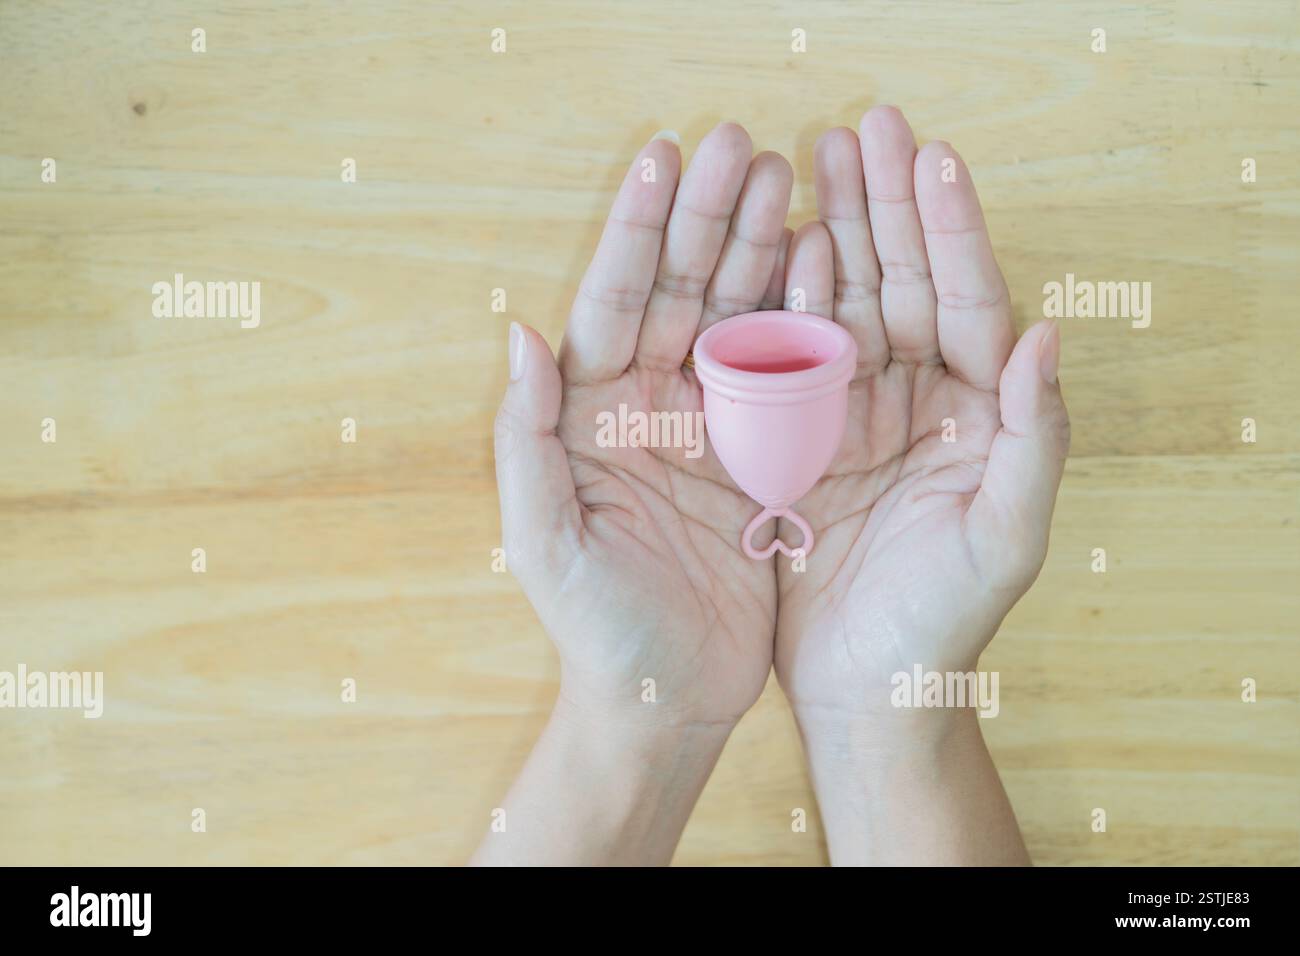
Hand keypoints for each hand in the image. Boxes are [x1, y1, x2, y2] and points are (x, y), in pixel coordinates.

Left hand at [480, 124, 797, 864]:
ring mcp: (708, 427)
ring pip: (735, 316)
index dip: (635, 230)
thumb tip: (517, 335)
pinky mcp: (759, 458)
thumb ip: (525, 441)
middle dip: (707, 216)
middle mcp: (648, 406)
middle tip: (742, 144)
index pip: (611, 301)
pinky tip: (826, 263)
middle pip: (677, 290)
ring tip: (789, 178)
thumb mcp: (546, 541)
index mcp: (592, 414)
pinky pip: (785, 374)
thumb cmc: (595, 628)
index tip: (664, 159)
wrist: (664, 699)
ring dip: (758, 247)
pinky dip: (804, 317)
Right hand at [772, 107, 1068, 863]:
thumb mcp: (1005, 542)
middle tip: (867, 126)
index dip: (955, 229)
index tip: (933, 157)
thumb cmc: (945, 624)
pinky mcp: (806, 437)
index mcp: (979, 416)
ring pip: (851, 303)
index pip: (972, 302)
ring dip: (839, 228)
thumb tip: (1049, 335)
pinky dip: (789, 297)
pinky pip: (796, 352)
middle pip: (911, 282)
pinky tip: (782, 246)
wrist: (866, 688)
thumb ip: (1036, 442)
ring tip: (818, 158)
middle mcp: (923, 401)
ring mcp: (860, 413)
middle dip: (890, 203)